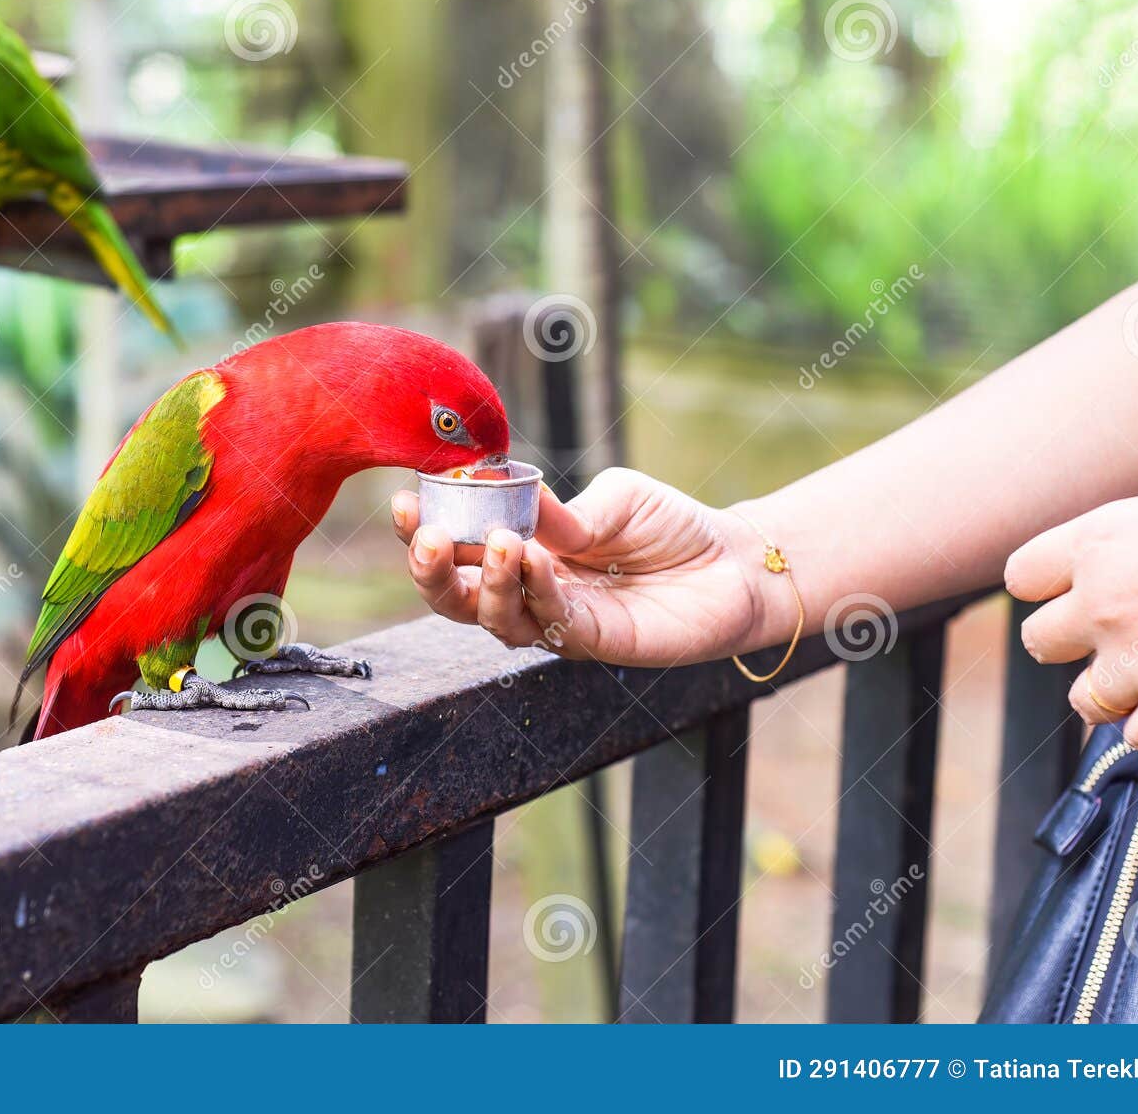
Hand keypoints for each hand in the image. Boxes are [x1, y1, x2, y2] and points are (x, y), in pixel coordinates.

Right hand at [390, 467, 765, 667]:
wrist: (733, 565)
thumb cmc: (670, 528)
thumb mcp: (611, 500)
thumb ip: (560, 511)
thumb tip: (509, 495)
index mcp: (522, 553)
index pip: (458, 550)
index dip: (425, 529)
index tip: (404, 500)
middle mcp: (529, 593)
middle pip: (456, 599)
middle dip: (430, 572)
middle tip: (426, 537)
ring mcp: (557, 623)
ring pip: (495, 619)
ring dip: (485, 582)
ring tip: (495, 542)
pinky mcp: (593, 643)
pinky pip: (550, 622)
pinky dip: (536, 589)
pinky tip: (531, 555)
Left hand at [1007, 483, 1137, 749]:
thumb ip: (1137, 547)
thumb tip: (1121, 571)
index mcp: (1101, 541)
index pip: (1023, 576)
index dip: (1050, 588)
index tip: (1075, 592)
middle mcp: (1102, 600)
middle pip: (1039, 641)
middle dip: (1072, 644)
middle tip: (1119, 639)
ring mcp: (1137, 657)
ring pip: (1085, 698)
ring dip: (1115, 693)